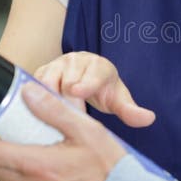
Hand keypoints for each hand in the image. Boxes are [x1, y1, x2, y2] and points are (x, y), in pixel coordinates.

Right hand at [35, 52, 155, 126]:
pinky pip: (32, 83)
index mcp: (99, 66)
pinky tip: (36, 110)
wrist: (86, 79)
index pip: (92, 75)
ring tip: (53, 116)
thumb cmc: (103, 90)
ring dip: (48, 99)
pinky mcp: (41, 70)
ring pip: (47, 82)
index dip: (85, 83)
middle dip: (67, 101)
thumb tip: (149, 119)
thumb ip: (130, 111)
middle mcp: (77, 60)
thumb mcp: (118, 101)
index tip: (77, 92)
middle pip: (67, 81)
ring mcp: (57, 64)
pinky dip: (33, 96)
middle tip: (68, 118)